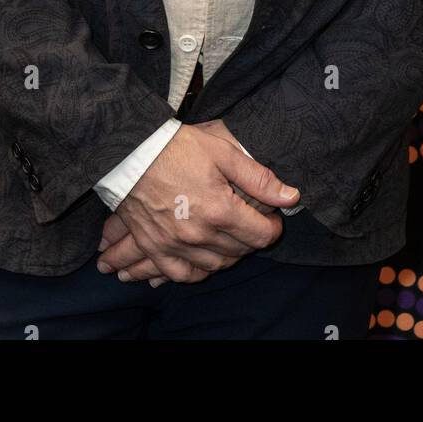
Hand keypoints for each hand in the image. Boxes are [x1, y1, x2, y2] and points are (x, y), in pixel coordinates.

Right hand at [95, 120, 298, 284]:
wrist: (132, 152)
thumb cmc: (178, 147)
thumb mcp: (223, 152)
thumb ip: (258, 178)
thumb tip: (291, 196)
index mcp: (220, 210)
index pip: (260, 235)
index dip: (273, 228)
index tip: (272, 219)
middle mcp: (200, 234)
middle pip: (238, 252)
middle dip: (251, 240)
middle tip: (251, 225)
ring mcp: (176, 244)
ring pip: (213, 266)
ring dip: (227, 257)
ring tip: (230, 242)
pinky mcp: (155, 246)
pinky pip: (180, 274)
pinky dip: (194, 272)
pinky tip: (200, 262)